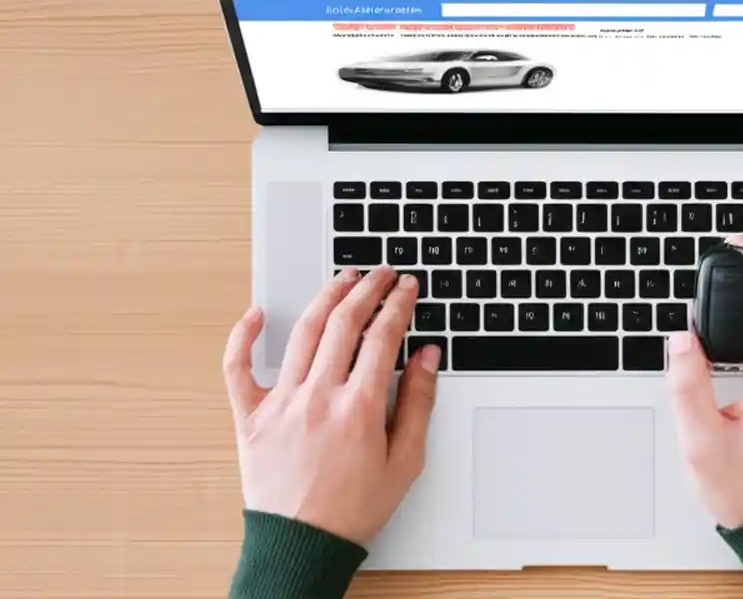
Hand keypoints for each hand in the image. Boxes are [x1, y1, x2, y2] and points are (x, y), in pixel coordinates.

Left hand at [221, 266, 441, 545]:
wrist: (302, 546)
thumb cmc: (352, 510)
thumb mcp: (405, 462)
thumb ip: (419, 403)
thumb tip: (428, 357)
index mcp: (360, 407)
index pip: (384, 336)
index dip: (399, 304)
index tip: (407, 288)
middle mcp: (319, 396)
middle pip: (344, 323)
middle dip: (367, 289)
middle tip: (380, 274)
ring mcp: (281, 403)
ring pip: (302, 332)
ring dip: (325, 298)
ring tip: (341, 280)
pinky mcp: (251, 416)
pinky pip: (237, 367)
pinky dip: (243, 336)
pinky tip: (256, 313)